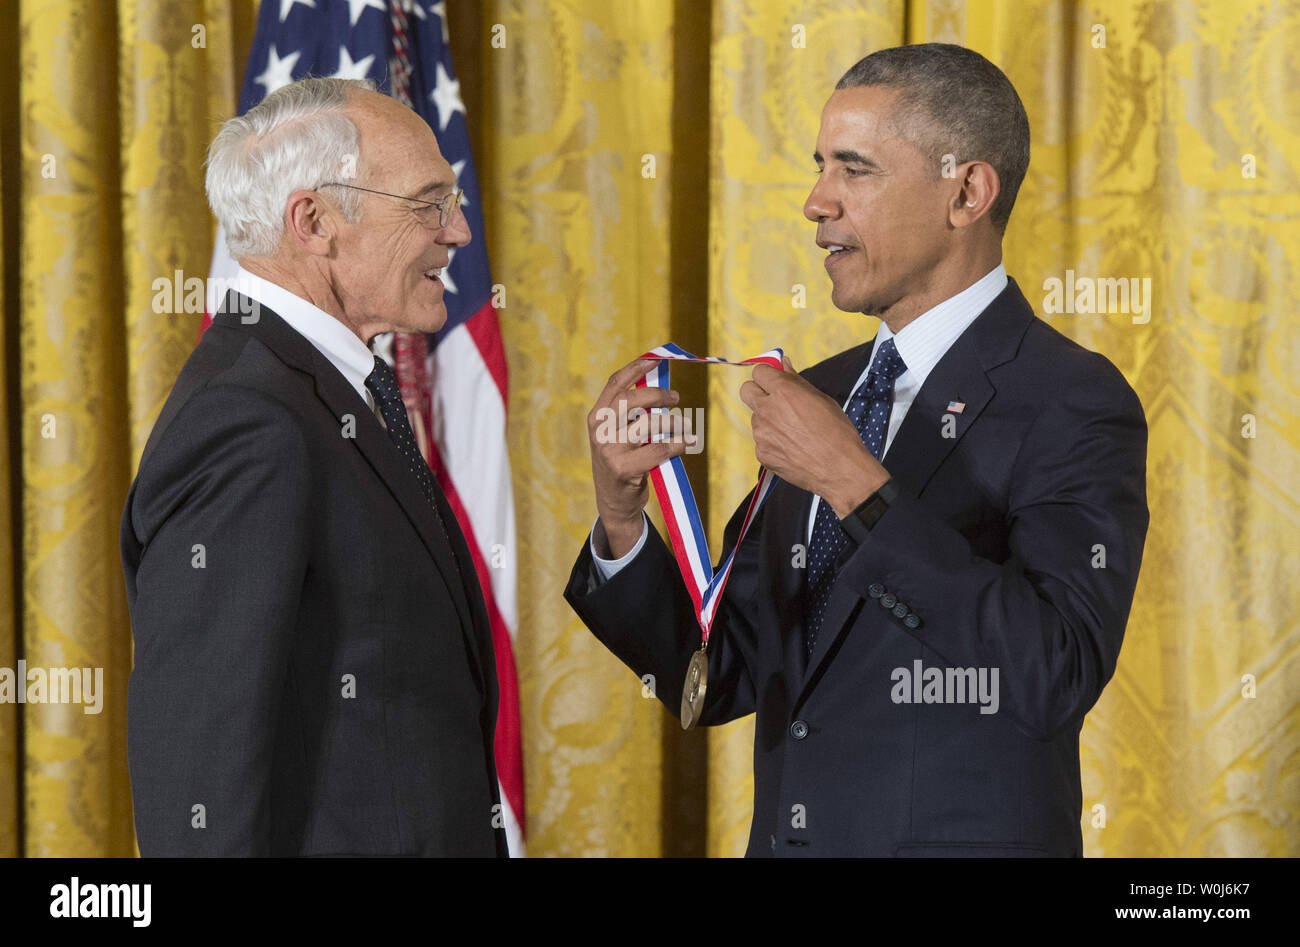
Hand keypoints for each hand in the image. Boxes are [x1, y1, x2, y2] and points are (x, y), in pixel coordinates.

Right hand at [587, 356, 694, 557]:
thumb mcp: (617, 435)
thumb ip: (629, 413)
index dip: (636, 368)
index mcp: (596, 418)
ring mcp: (609, 450)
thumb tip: (659, 387)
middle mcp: (599, 431)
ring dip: (673, 422)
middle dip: (658, 395)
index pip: (614, 384)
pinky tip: (686, 443)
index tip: (656, 359)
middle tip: (676, 398)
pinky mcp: (624, 469)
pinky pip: (658, 449)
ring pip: (649, 424)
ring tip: (684, 425)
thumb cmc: (621, 463)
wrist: (614, 504)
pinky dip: (677, 444)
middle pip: (631, 399)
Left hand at [739, 355, 888, 517]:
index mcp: (784, 392)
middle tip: (776, 400)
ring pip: (756, 418)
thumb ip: (796, 381)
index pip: (759, 371)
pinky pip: (761, 441)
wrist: (839, 470)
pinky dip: (773, 442)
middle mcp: (767, 410)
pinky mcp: (762, 453)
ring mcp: (762, 433)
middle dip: (758, 391)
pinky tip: (792, 447)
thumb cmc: (837, 434)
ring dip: (769, 420)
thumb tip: (783, 363)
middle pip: (747, 390)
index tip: (776, 381)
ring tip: (794, 431)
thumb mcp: (822, 399)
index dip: (768, 375)